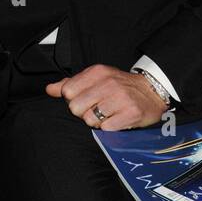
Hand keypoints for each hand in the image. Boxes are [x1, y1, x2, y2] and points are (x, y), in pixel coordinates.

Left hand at [45, 65, 167, 130]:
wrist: (151, 91)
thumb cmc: (120, 86)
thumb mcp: (96, 79)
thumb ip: (71, 84)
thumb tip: (50, 89)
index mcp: (98, 72)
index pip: (68, 91)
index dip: (73, 99)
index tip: (84, 99)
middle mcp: (108, 83)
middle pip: (75, 108)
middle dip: (83, 112)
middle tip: (96, 108)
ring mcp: (120, 98)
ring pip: (89, 120)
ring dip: (97, 121)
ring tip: (108, 114)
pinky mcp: (130, 113)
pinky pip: (105, 128)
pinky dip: (109, 127)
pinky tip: (117, 119)